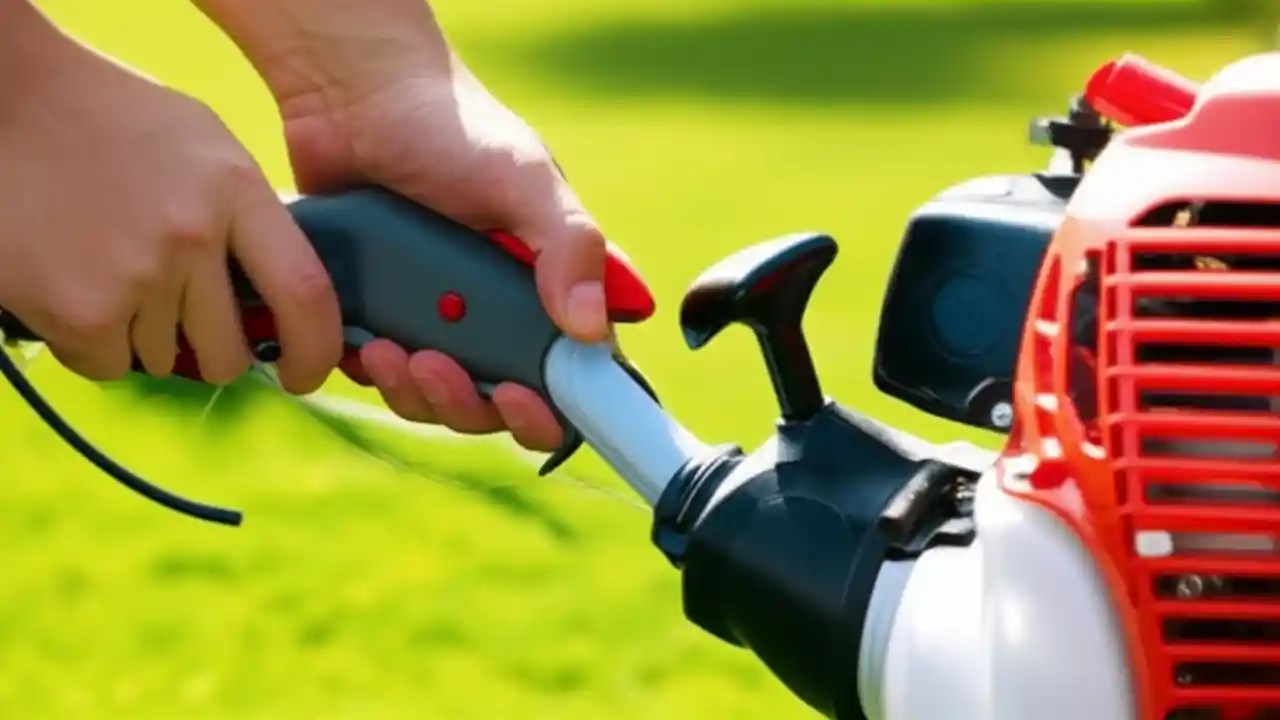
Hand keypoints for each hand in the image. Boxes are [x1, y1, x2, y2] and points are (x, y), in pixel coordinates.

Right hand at [0, 5, 342, 392]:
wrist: (5, 98)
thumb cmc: (113, 121)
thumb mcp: (207, 148)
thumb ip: (248, 219)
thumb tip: (279, 303)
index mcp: (236, 190)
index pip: (305, 292)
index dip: (315, 350)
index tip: (305, 374)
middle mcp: (192, 237)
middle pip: (229, 352)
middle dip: (213, 354)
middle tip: (184, 322)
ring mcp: (135, 277)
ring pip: (165, 360)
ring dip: (145, 338)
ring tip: (113, 275)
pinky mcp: (78, 311)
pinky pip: (109, 366)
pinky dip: (96, 345)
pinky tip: (78, 289)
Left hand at [281, 67, 607, 451]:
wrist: (354, 93)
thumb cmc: (453, 126)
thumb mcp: (524, 178)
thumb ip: (568, 246)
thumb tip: (589, 329)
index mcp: (546, 290)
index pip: (568, 378)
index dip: (548, 409)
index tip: (519, 397)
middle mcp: (495, 315)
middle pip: (494, 405)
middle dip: (465, 402)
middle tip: (434, 365)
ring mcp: (436, 318)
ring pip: (433, 397)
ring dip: (413, 391)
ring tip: (387, 350)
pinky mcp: (379, 315)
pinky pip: (377, 372)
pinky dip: (370, 370)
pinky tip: (361, 340)